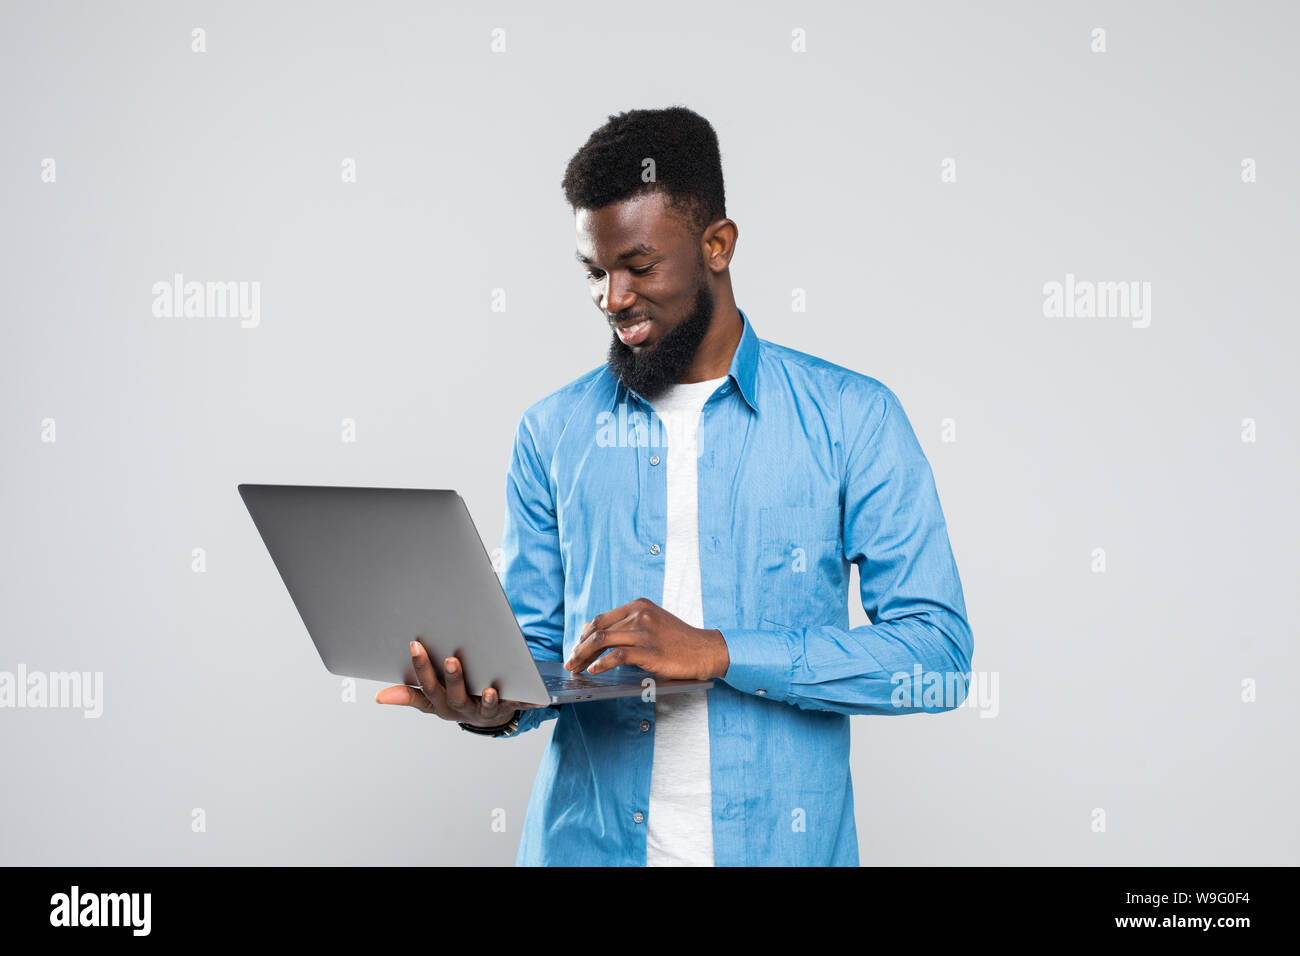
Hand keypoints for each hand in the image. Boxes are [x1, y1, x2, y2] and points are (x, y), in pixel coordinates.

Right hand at [376, 641, 540, 727]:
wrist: (489, 717)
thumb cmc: (455, 700)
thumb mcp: (431, 700)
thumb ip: (409, 696)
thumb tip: (379, 697)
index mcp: (441, 704)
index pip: (427, 687)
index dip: (421, 667)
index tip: (415, 644)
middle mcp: (461, 709)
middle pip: (455, 696)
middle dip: (453, 678)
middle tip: (451, 659)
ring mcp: (484, 711)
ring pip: (485, 706)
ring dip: (487, 699)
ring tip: (488, 689)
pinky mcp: (508, 709)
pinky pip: (517, 706)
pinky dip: (523, 702)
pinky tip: (530, 696)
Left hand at [565, 598, 729, 679]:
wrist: (704, 650)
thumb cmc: (677, 640)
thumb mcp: (651, 624)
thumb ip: (625, 625)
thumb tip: (592, 630)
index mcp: (638, 605)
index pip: (601, 619)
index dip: (584, 636)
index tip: (576, 649)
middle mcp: (639, 614)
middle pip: (597, 629)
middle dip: (579, 648)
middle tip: (571, 662)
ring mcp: (644, 631)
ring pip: (602, 640)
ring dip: (584, 657)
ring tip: (576, 669)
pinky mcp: (648, 649)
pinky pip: (617, 655)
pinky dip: (601, 663)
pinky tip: (594, 671)